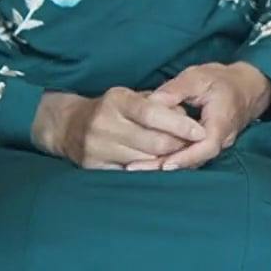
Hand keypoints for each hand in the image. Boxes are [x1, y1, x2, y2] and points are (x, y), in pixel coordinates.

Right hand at [32, 87, 206, 169]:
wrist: (69, 125)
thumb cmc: (113, 108)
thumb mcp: (134, 96)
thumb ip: (161, 104)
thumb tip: (188, 119)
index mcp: (116, 100)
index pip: (153, 113)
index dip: (180, 125)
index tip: (201, 132)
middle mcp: (104, 123)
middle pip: (153, 142)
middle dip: (178, 145)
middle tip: (194, 146)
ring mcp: (96, 147)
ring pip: (145, 161)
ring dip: (166, 160)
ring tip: (179, 155)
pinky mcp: (93, 167)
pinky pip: (129, 174)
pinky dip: (148, 171)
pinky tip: (158, 167)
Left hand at [129, 62, 270, 171]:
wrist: (247, 86)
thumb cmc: (223, 80)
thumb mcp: (198, 77)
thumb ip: (175, 89)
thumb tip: (151, 102)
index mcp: (221, 122)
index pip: (206, 146)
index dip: (185, 157)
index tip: (163, 164)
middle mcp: (221, 139)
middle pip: (195, 160)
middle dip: (165, 166)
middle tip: (134, 168)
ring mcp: (216, 145)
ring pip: (192, 161)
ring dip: (165, 165)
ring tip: (135, 167)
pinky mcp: (208, 145)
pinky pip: (191, 156)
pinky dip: (172, 159)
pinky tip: (149, 160)